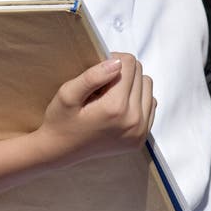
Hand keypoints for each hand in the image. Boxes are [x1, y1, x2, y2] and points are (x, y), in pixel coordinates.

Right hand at [37, 53, 155, 165]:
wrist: (60, 151)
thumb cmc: (60, 120)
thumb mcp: (68, 93)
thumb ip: (93, 76)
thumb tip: (117, 62)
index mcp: (115, 108)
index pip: (129, 64)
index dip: (112, 60)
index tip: (98, 69)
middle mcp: (133, 121)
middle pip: (140, 74)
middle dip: (121, 73)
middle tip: (101, 85)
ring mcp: (139, 132)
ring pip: (148, 87)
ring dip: (131, 85)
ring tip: (109, 96)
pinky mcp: (140, 139)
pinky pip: (150, 105)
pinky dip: (137, 100)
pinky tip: (118, 107)